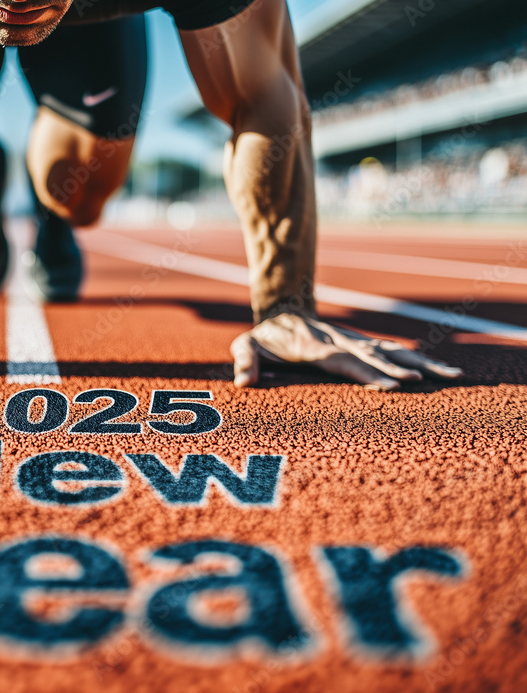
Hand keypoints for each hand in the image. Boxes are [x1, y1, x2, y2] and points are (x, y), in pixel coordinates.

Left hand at [230, 313, 462, 390]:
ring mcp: (355, 342)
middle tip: (429, 382)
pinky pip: (392, 351)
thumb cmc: (263, 337)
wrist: (282, 310)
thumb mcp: (246, 346)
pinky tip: (438, 369)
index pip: (347, 363)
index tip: (393, 386)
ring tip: (453, 375)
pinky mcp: (362, 344)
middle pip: (377, 356)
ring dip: (422, 363)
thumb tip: (243, 382)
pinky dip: (416, 359)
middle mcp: (342, 343)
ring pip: (392, 352)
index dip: (369, 373)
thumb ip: (244, 361)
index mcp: (317, 348)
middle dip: (403, 369)